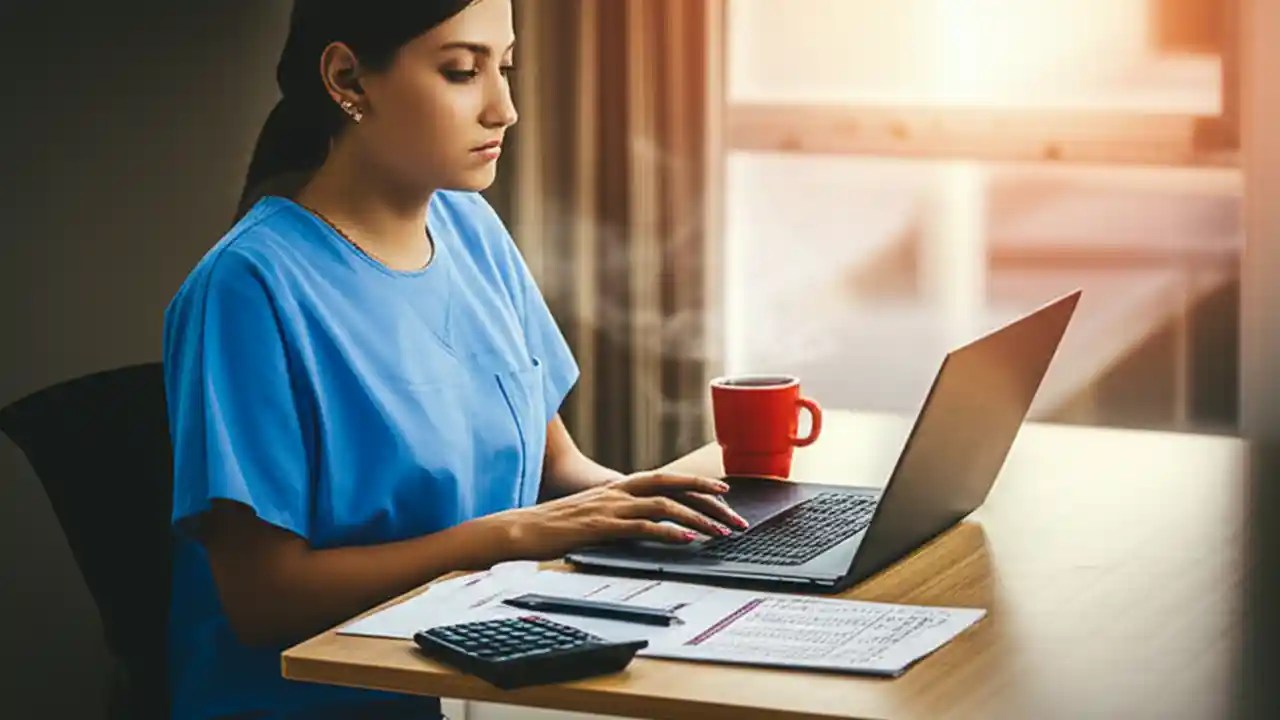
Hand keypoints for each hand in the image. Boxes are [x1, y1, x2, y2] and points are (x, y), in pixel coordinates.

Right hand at [497, 471, 749, 560]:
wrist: (519, 529)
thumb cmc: (553, 526)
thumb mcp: (592, 515)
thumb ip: (619, 515)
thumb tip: (646, 525)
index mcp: (617, 487)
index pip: (665, 479)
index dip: (696, 483)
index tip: (723, 492)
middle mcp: (617, 492)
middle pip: (672, 485)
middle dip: (707, 497)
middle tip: (734, 512)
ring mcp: (609, 507)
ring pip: (663, 505)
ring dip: (696, 518)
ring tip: (719, 532)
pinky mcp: (600, 526)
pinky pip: (641, 526)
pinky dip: (667, 531)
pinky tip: (685, 540)